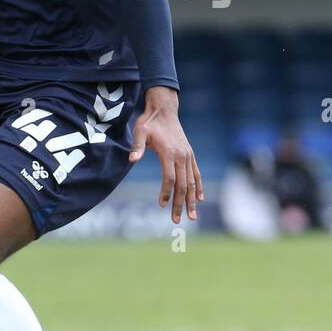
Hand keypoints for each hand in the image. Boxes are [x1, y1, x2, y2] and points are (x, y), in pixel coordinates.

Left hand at [130, 86, 202, 222]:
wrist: (164, 110)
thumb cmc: (148, 122)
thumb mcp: (139, 131)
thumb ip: (136, 146)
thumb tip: (131, 159)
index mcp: (170, 153)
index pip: (169, 178)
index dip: (166, 192)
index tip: (161, 205)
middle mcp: (182, 156)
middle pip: (183, 185)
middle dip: (181, 204)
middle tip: (178, 220)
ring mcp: (188, 156)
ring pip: (192, 182)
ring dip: (192, 200)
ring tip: (192, 217)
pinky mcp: (190, 155)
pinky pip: (197, 174)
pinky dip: (199, 187)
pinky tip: (200, 199)